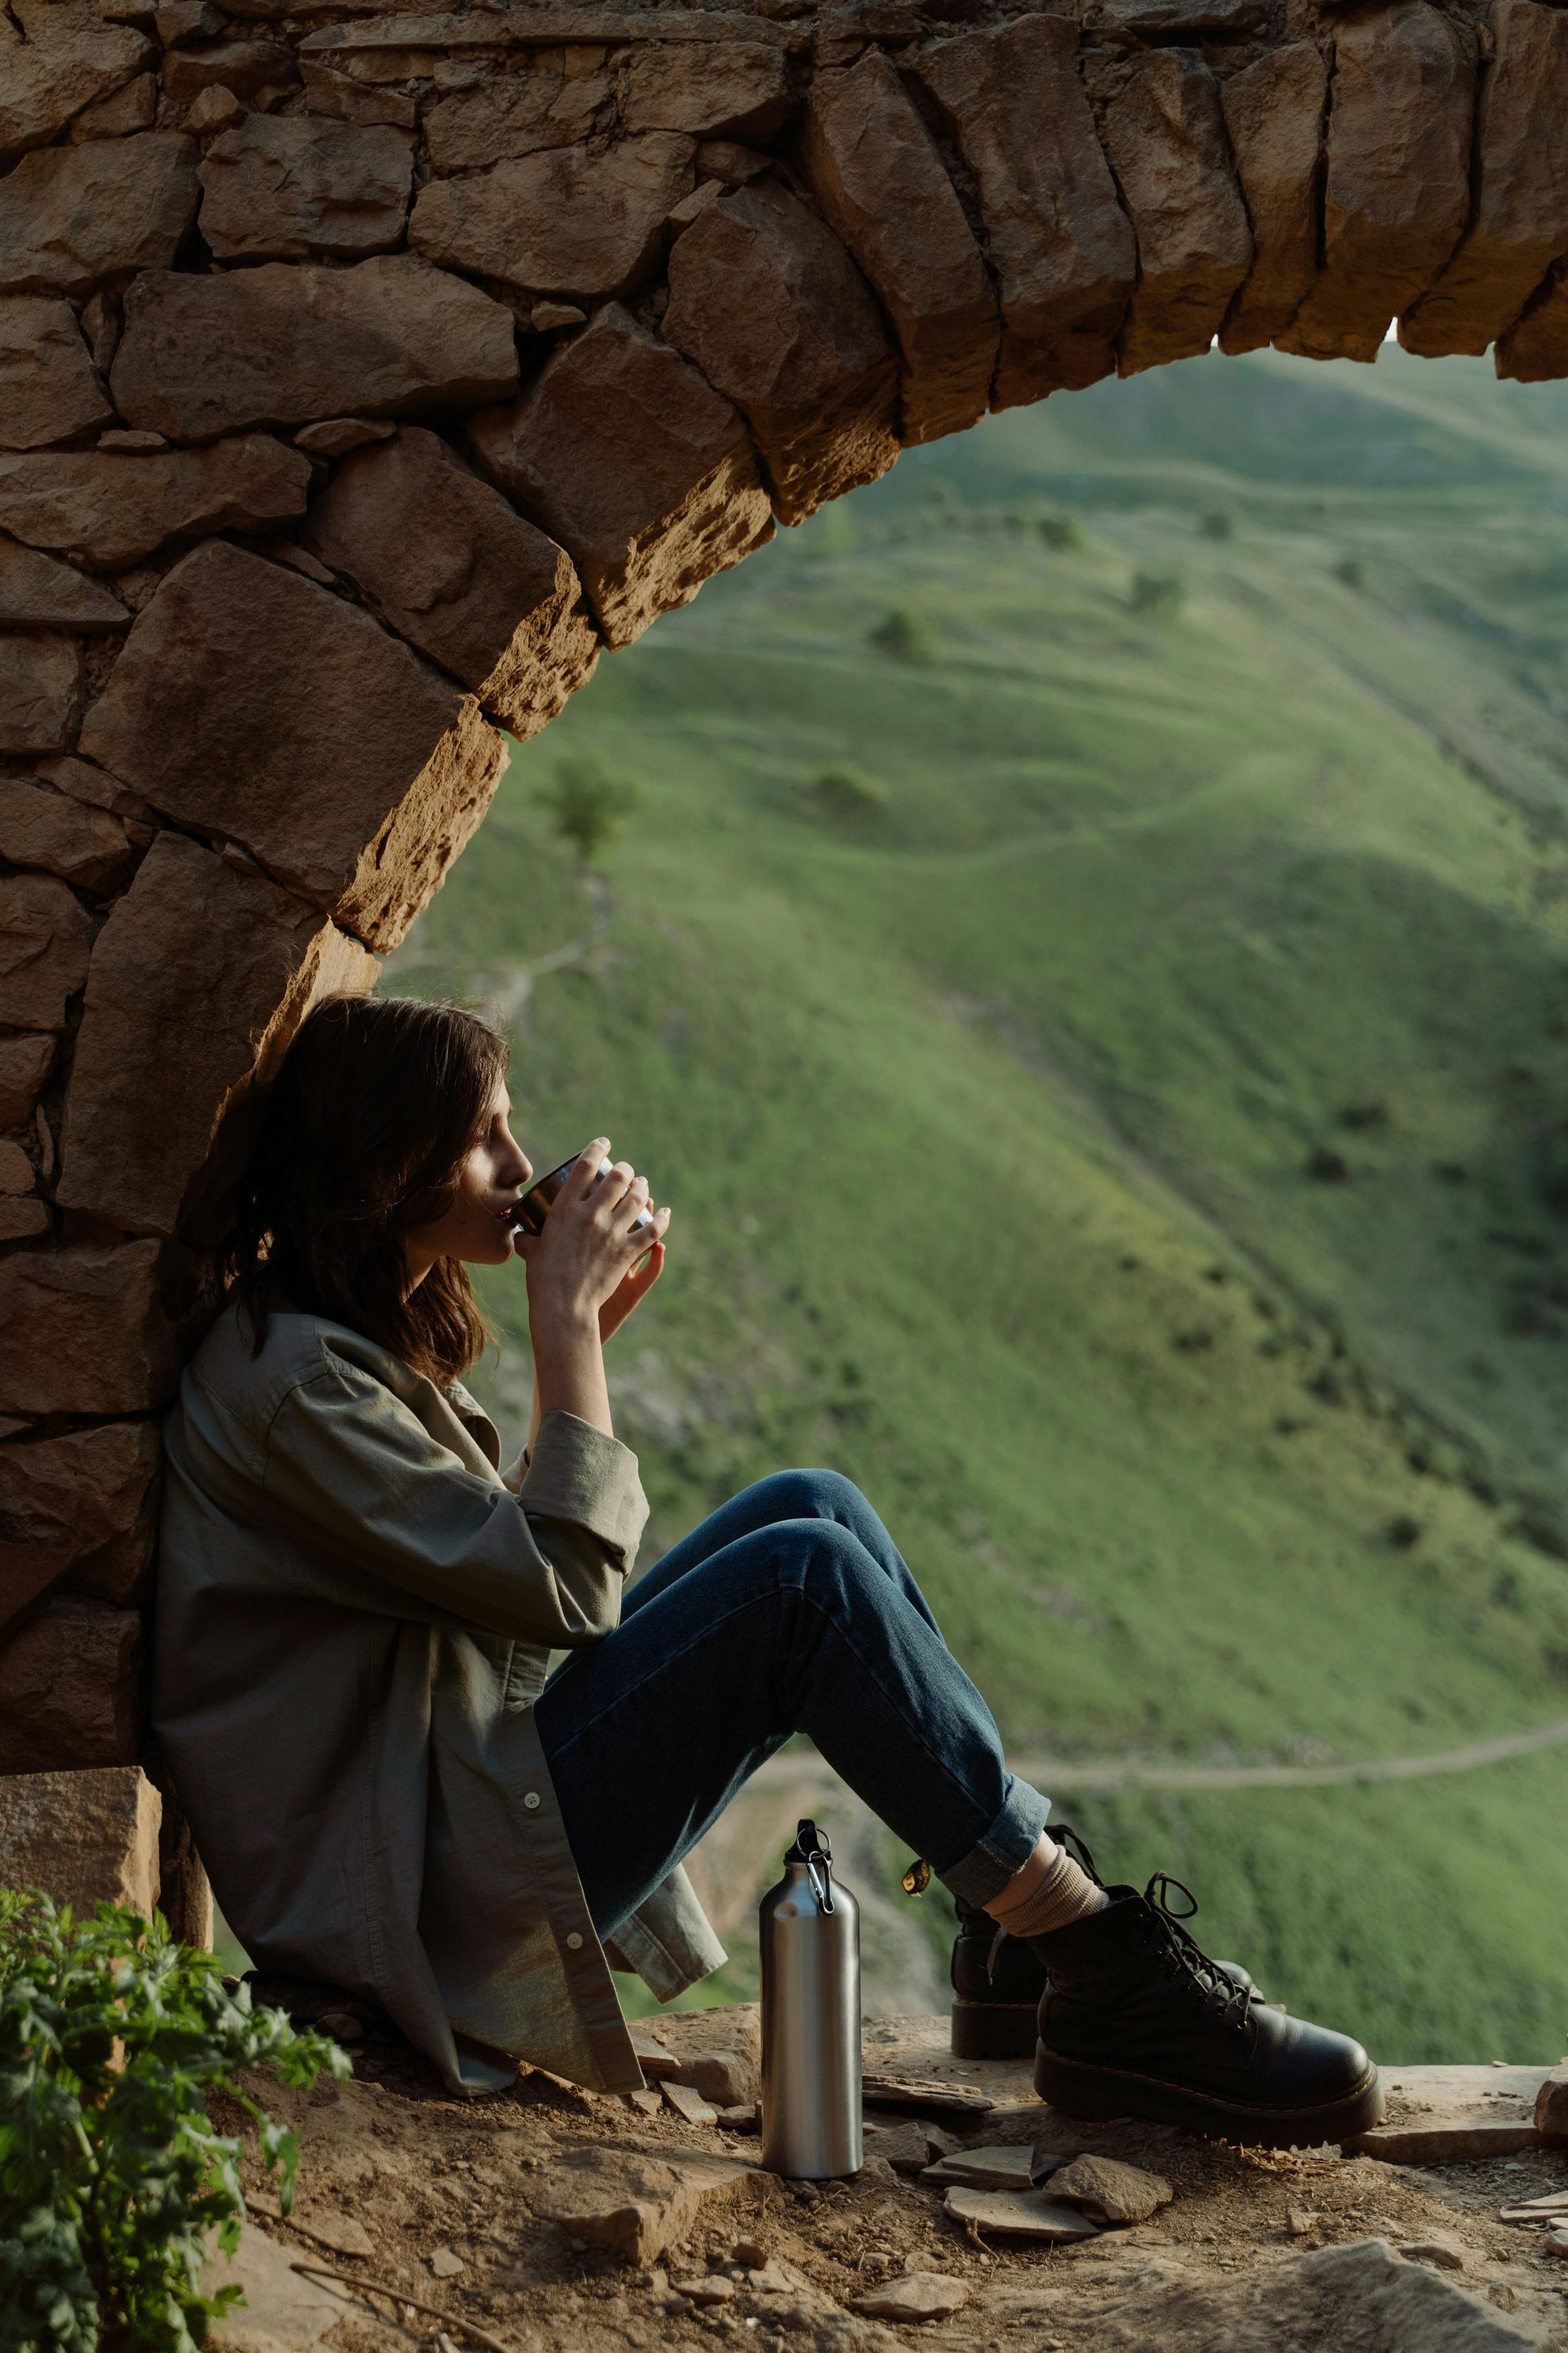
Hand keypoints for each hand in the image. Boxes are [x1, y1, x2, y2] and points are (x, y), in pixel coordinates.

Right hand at [515, 1138, 670, 1334]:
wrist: (563, 1305)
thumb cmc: (543, 1280)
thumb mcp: (532, 1253)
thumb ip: (528, 1240)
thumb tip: (520, 1237)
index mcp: (565, 1210)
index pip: (585, 1167)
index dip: (597, 1149)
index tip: (604, 1144)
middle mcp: (591, 1215)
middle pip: (617, 1178)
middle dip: (625, 1169)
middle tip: (626, 1171)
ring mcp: (611, 1232)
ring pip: (636, 1199)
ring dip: (642, 1188)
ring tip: (642, 1185)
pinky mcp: (627, 1251)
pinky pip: (652, 1230)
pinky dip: (662, 1219)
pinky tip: (665, 1213)